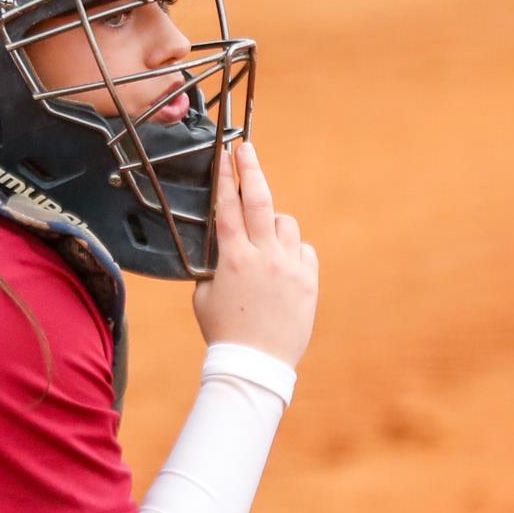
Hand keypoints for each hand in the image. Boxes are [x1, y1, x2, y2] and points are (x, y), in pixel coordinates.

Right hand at [192, 143, 318, 367]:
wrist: (257, 363)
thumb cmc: (224, 331)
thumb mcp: (204, 295)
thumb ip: (215, 266)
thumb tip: (227, 250)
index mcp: (232, 258)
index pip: (227, 206)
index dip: (226, 176)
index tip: (226, 154)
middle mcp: (263, 256)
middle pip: (259, 200)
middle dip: (251, 169)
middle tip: (246, 149)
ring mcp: (289, 266)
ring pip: (286, 224)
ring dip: (274, 225)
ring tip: (264, 245)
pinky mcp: (309, 280)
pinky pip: (303, 250)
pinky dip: (293, 252)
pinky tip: (282, 271)